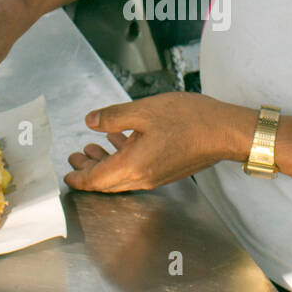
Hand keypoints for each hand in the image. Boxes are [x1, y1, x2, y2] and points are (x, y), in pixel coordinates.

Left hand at [64, 93, 252, 192]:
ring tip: (92, 147)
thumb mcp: (144, 110)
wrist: (224, 131)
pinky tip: (121, 141)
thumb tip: (91, 121)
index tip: (67, 172)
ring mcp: (155, 176)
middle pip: (107, 181)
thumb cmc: (190, 120)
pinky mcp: (165, 170)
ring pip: (121, 176)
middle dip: (88, 169)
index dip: (79, 176)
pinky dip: (122, 159)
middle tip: (76, 155)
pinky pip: (136, 170)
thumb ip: (113, 117)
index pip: (96, 179)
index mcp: (133, 165)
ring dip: (105, 163)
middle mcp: (142, 177)